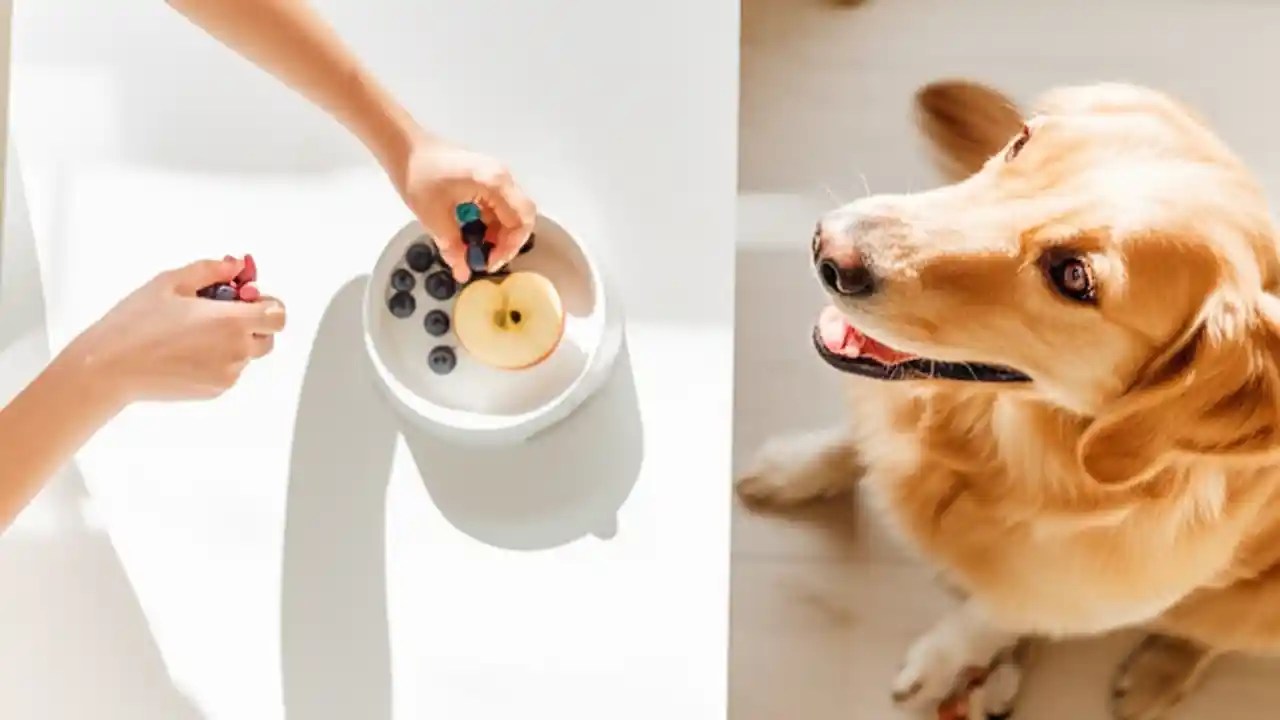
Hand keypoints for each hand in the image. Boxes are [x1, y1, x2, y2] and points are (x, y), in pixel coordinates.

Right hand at [61, 257, 287, 405]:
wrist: (109, 368)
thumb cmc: (134, 324)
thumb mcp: (171, 282)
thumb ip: (212, 270)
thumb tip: (236, 266)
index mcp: (231, 323)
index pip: (278, 315)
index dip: (266, 303)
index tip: (245, 296)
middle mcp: (235, 352)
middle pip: (267, 335)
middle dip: (251, 321)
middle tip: (218, 311)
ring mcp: (227, 375)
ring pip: (247, 354)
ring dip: (233, 340)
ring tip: (194, 330)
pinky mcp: (215, 391)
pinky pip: (229, 370)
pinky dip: (219, 358)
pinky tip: (186, 349)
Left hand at [392, 136, 536, 282]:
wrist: (404, 145)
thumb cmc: (419, 175)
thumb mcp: (434, 217)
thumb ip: (452, 247)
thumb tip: (462, 273)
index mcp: (494, 183)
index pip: (521, 221)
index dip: (509, 247)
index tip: (488, 263)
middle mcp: (502, 177)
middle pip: (521, 217)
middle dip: (507, 243)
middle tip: (486, 259)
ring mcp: (495, 176)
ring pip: (510, 212)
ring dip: (498, 234)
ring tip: (476, 249)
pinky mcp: (485, 178)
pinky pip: (498, 205)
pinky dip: (490, 223)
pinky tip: (470, 233)